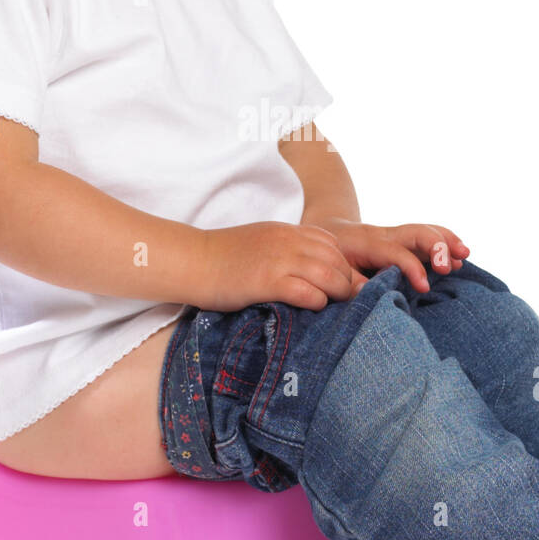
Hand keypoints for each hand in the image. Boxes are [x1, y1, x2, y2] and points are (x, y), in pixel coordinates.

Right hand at [197, 221, 369, 312]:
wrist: (193, 260)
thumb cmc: (223, 257)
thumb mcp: (262, 242)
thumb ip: (287, 250)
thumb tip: (310, 270)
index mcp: (288, 231)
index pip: (332, 243)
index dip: (341, 264)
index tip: (340, 283)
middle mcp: (289, 242)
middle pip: (337, 260)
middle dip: (346, 281)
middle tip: (344, 300)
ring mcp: (279, 260)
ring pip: (329, 275)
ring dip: (337, 293)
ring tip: (333, 305)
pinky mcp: (267, 282)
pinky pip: (307, 292)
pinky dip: (317, 302)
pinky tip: (312, 308)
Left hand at [300, 216, 470, 293]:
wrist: (325, 231)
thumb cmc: (329, 256)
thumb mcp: (331, 269)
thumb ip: (350, 282)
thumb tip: (366, 294)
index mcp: (367, 243)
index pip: (396, 252)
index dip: (412, 268)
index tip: (425, 287)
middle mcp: (384, 235)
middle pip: (415, 233)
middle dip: (435, 246)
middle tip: (450, 264)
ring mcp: (395, 235)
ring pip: (424, 230)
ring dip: (446, 241)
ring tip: (463, 255)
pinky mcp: (403, 240)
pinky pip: (427, 235)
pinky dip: (444, 242)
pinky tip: (458, 255)